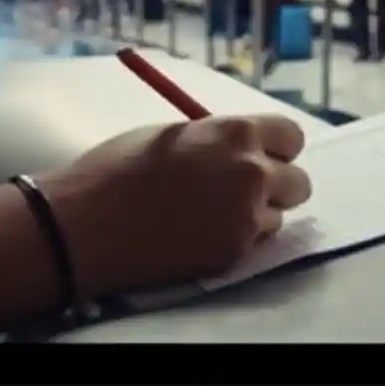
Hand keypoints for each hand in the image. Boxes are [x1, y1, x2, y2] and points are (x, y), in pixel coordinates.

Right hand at [42, 115, 311, 298]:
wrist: (86, 224)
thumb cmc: (119, 169)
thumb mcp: (175, 135)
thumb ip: (217, 140)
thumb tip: (240, 146)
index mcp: (237, 133)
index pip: (291, 135)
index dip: (277, 147)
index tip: (264, 155)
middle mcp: (252, 172)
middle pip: (298, 181)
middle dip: (277, 185)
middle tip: (245, 190)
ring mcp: (246, 216)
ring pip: (278, 215)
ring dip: (257, 214)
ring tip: (214, 215)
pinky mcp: (234, 252)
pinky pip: (253, 243)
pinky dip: (236, 239)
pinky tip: (199, 235)